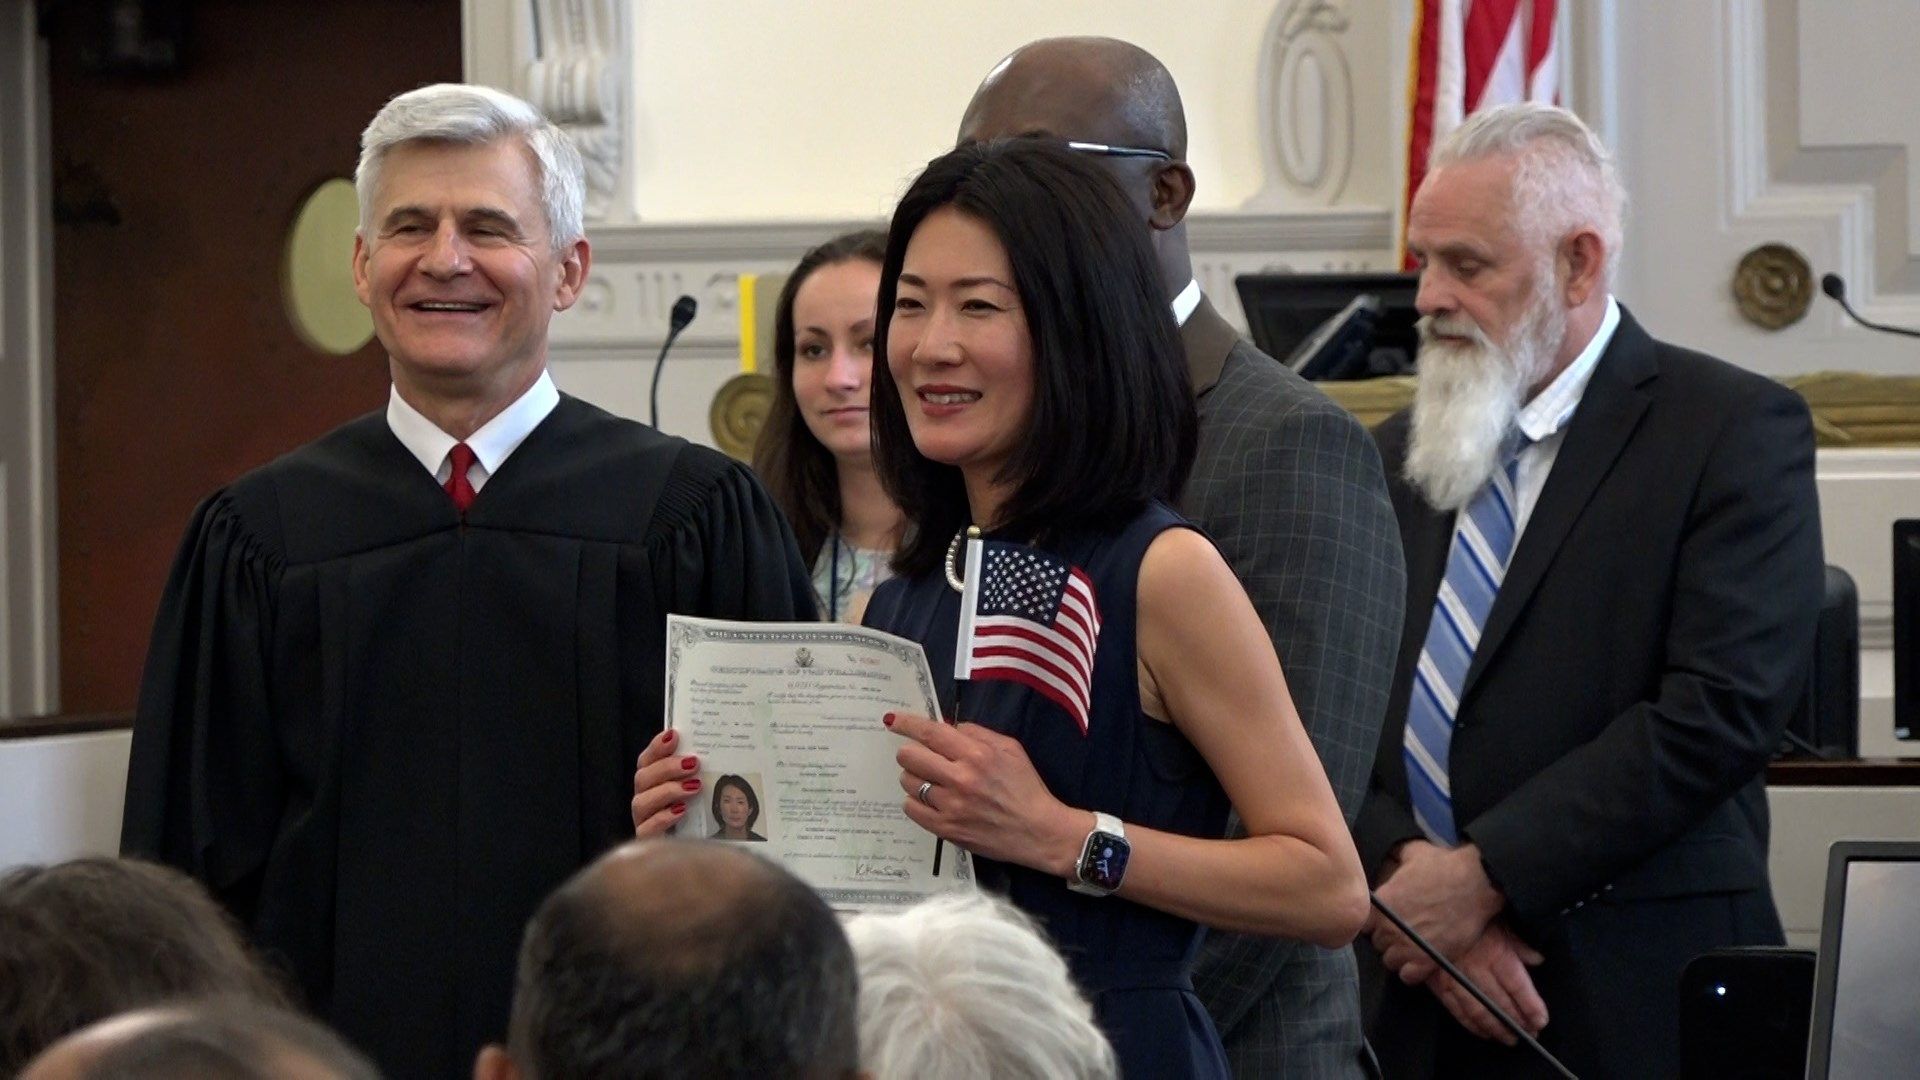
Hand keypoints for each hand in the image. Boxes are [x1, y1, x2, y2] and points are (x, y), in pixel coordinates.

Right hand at [630, 729, 699, 838]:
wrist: (697, 854)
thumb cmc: (699, 815)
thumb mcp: (701, 788)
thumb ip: (697, 771)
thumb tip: (708, 752)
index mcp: (653, 782)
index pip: (647, 759)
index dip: (657, 746)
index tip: (674, 735)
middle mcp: (645, 799)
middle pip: (643, 777)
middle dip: (667, 767)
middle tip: (693, 763)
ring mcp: (643, 821)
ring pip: (641, 802)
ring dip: (667, 791)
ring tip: (693, 787)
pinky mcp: (647, 841)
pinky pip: (646, 829)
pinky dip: (663, 818)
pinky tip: (681, 811)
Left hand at [885, 712, 1082, 873]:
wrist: (1038, 831)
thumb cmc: (1025, 787)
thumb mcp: (1010, 749)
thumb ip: (977, 733)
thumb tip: (946, 727)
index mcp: (976, 754)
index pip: (931, 733)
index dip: (907, 724)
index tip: (892, 720)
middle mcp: (960, 778)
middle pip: (910, 756)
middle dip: (911, 752)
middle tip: (921, 758)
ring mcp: (951, 806)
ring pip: (908, 782)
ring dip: (914, 777)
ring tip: (931, 781)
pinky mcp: (945, 829)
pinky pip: (911, 808)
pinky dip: (915, 801)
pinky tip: (931, 800)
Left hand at [1370, 841, 1504, 983]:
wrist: (1476, 883)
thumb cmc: (1444, 865)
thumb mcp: (1412, 853)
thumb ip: (1394, 858)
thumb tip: (1389, 855)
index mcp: (1382, 903)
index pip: (1362, 922)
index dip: (1374, 922)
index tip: (1385, 920)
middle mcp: (1389, 927)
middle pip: (1376, 942)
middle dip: (1388, 938)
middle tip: (1404, 932)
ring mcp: (1407, 946)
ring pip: (1390, 961)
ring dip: (1399, 955)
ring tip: (1412, 946)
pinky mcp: (1427, 961)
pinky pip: (1407, 976)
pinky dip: (1412, 970)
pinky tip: (1420, 960)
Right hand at [1426, 921, 1547, 1044]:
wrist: (1425, 913)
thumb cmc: (1467, 916)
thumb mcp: (1498, 922)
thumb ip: (1518, 943)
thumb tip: (1537, 960)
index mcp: (1494, 951)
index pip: (1517, 985)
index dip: (1531, 1006)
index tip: (1540, 1021)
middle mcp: (1475, 967)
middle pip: (1500, 1002)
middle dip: (1517, 1022)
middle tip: (1530, 1034)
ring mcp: (1455, 977)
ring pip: (1479, 1011)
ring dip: (1495, 1029)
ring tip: (1509, 1038)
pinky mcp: (1438, 983)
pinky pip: (1456, 1010)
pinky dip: (1471, 1025)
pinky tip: (1483, 1032)